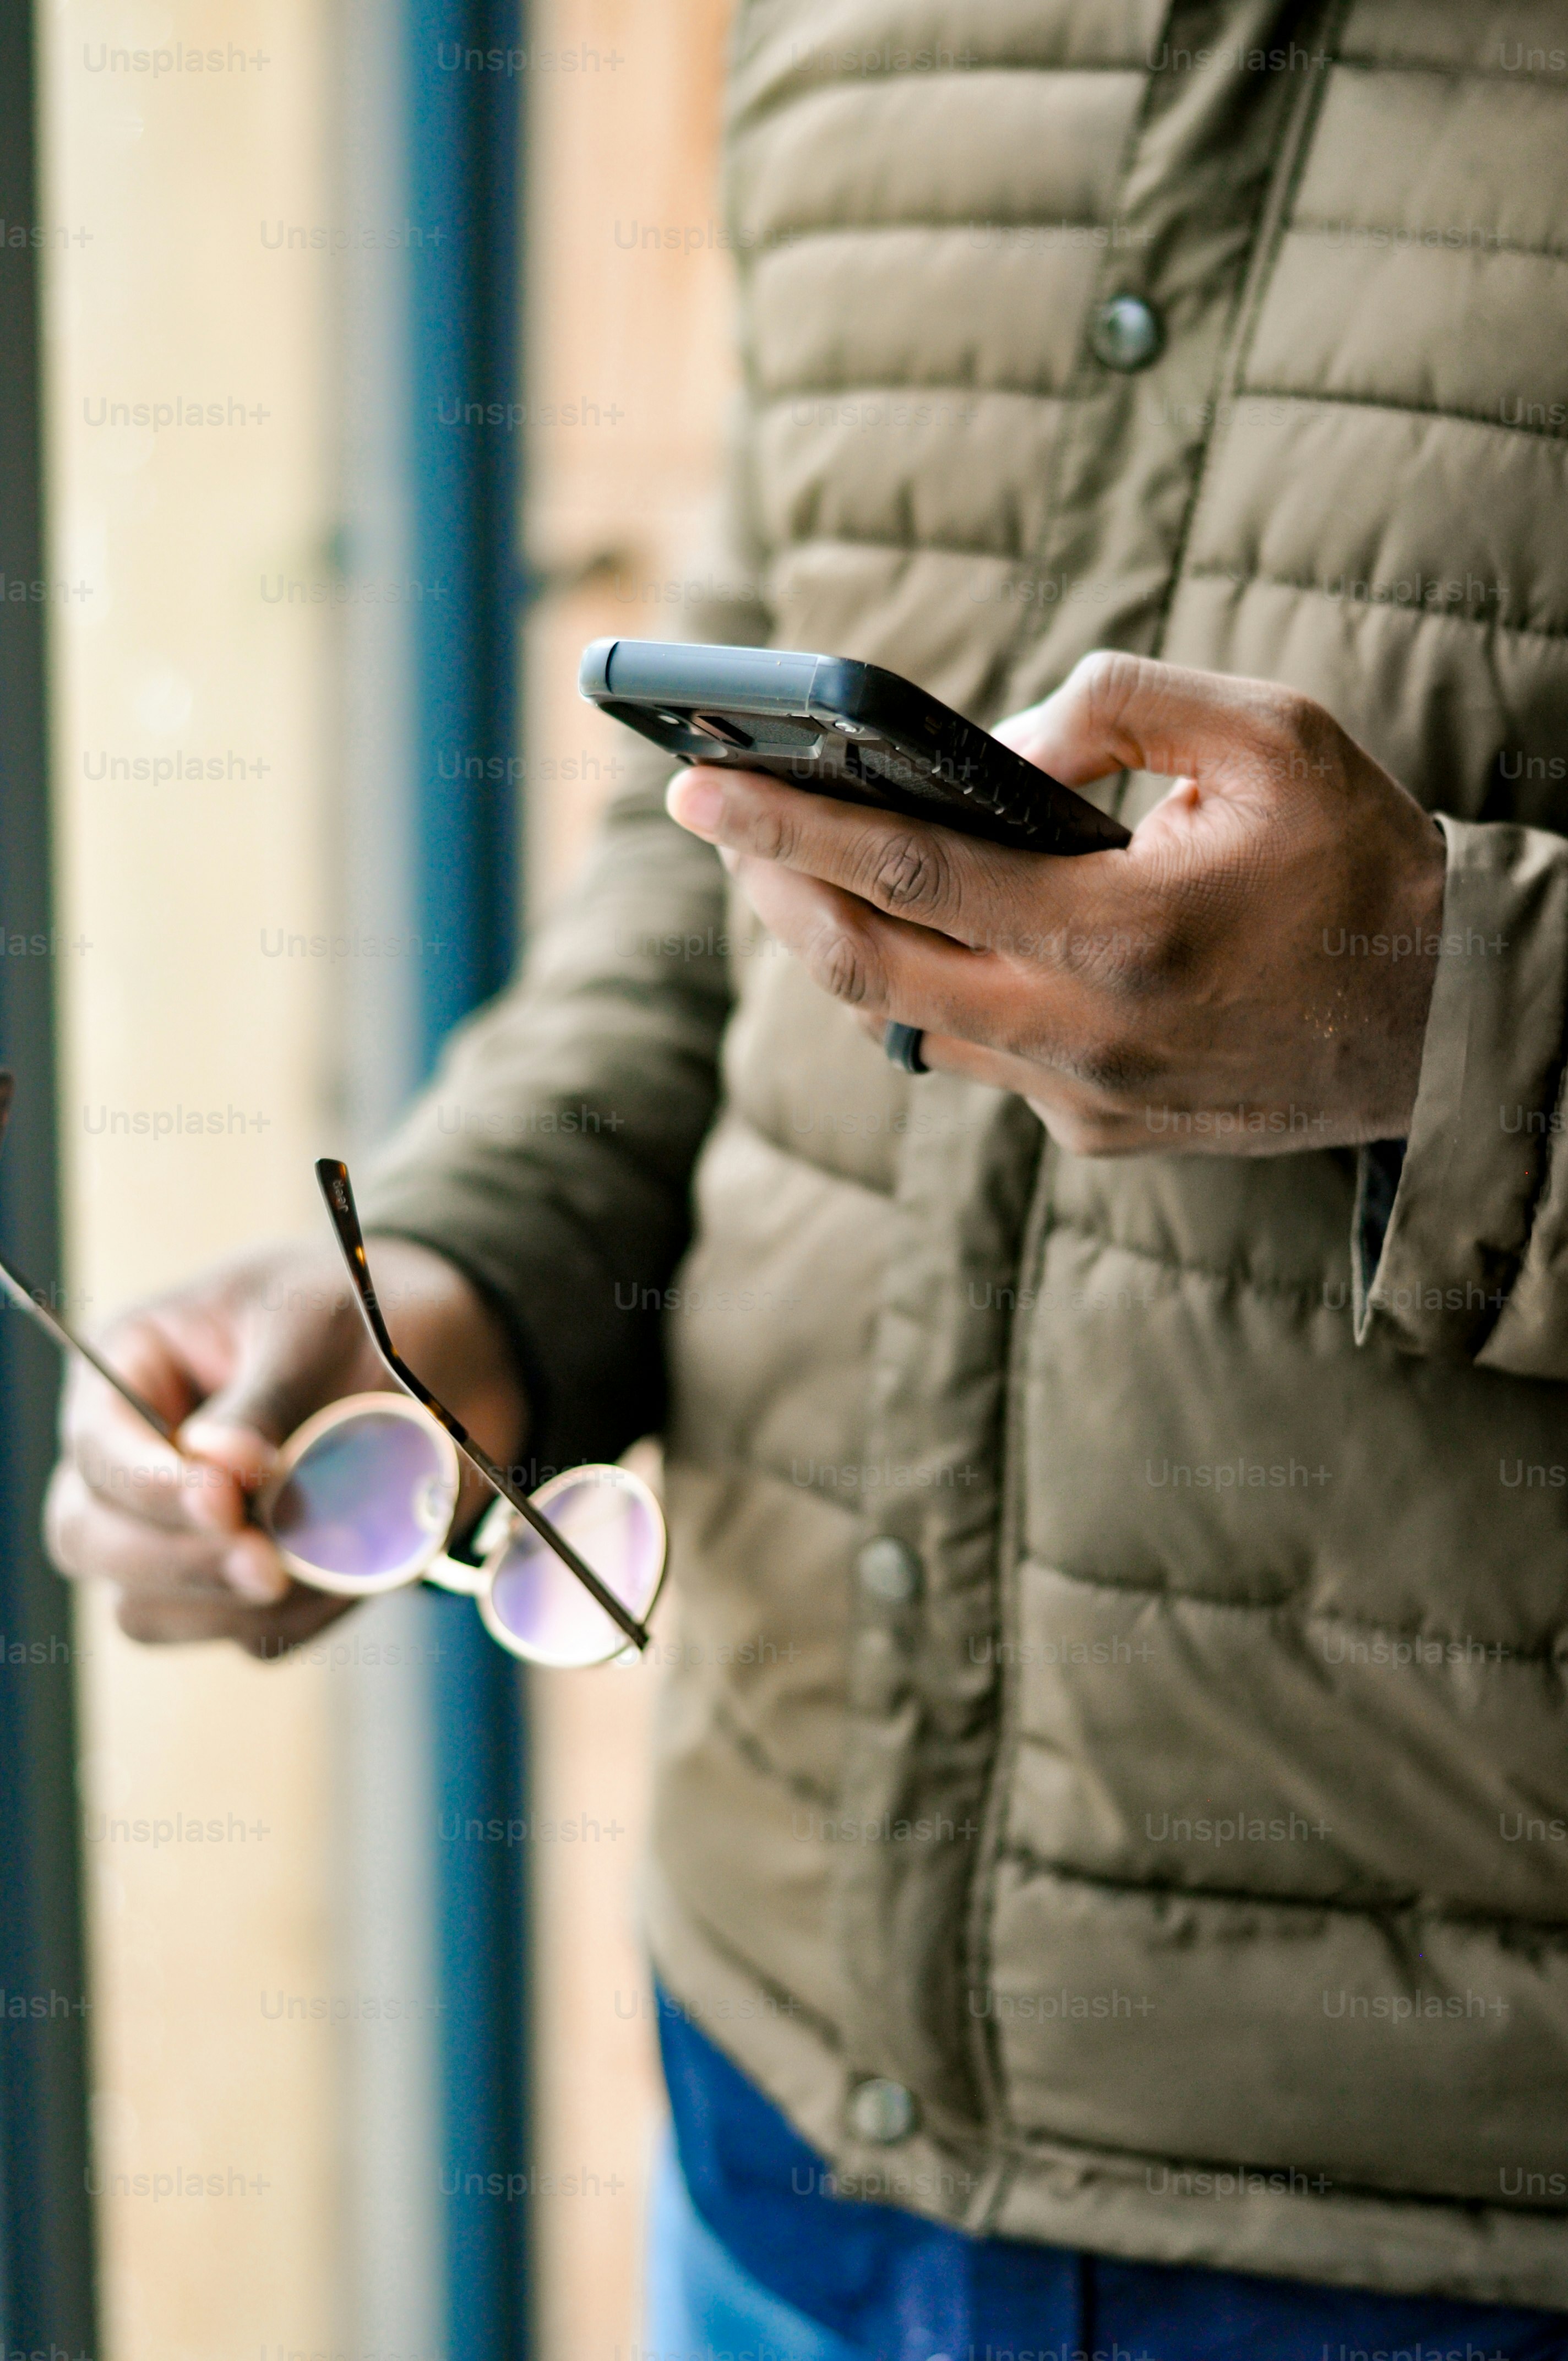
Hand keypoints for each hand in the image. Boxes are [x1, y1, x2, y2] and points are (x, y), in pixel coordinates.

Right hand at [46, 1237, 526, 1657]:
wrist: (451, 1357)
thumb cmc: (368, 1315)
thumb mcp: (318, 1326)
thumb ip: (265, 1399)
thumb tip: (215, 1465)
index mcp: (135, 1369)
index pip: (96, 1449)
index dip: (145, 1488)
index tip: (221, 1503)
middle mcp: (138, 1458)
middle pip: (90, 1540)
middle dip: (178, 1560)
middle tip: (269, 1562)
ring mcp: (182, 1531)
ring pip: (149, 1609)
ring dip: (231, 1602)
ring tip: (326, 1558)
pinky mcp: (245, 1582)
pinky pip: (243, 1635)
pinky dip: (296, 1617)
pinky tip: (356, 1569)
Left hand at [664, 652, 1447, 1155]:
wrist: (1453, 1024)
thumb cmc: (1365, 862)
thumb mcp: (1269, 734)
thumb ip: (1118, 707)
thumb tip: (993, 750)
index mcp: (1119, 932)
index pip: (905, 876)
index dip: (786, 828)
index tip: (696, 789)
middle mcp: (1083, 1036)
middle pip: (867, 971)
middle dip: (775, 891)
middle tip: (721, 822)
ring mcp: (1084, 1102)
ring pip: (910, 1023)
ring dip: (843, 945)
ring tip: (804, 865)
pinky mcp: (1098, 1136)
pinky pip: (980, 1058)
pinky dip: (936, 990)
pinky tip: (931, 935)